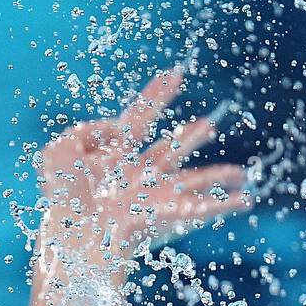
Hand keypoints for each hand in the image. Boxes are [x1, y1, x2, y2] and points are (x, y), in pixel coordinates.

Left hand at [36, 67, 249, 247]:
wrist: (74, 232)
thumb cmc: (63, 198)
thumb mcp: (60, 150)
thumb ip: (88, 130)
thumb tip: (118, 128)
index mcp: (114, 158)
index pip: (138, 120)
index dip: (156, 96)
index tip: (174, 74)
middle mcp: (137, 176)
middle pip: (170, 150)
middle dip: (190, 137)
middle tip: (209, 126)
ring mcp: (154, 195)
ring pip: (193, 180)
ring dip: (217, 174)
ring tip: (240, 172)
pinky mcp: (168, 214)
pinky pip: (202, 207)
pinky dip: (225, 203)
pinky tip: (244, 201)